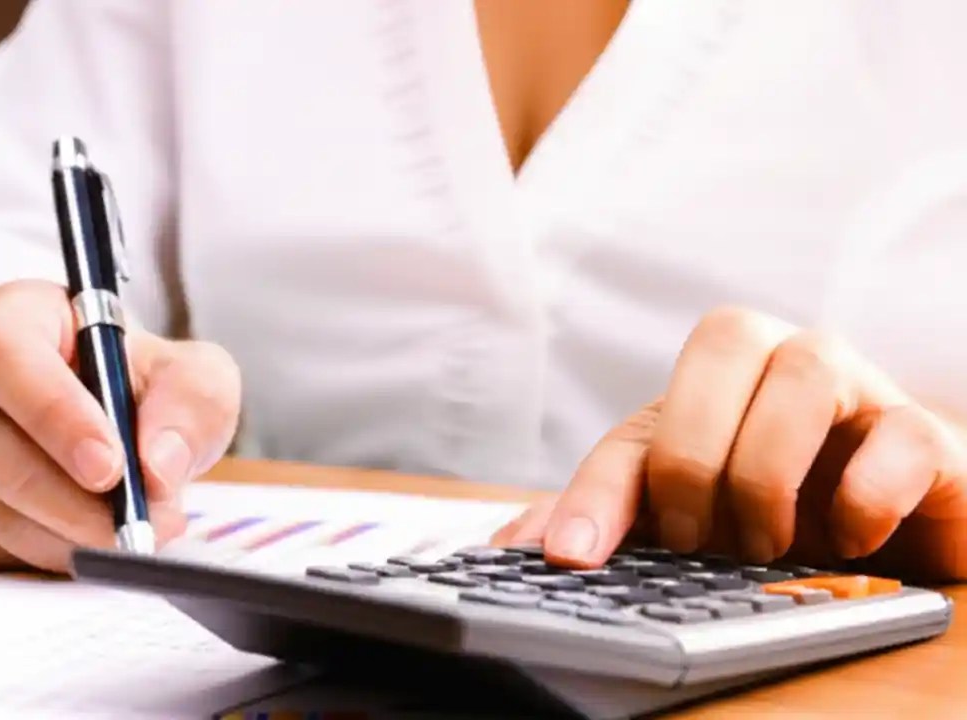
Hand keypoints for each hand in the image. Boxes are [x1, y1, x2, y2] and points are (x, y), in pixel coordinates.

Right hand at [0, 279, 239, 572]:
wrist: (108, 419)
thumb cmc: (143, 384)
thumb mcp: (193, 375)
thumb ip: (192, 405)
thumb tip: (159, 466)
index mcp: (13, 315)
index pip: (3, 354)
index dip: (53, 414)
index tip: (111, 467)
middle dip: (73, 501)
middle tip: (142, 523)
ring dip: (73, 534)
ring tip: (139, 528)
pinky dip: (52, 554)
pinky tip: (95, 539)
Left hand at [496, 307, 966, 580]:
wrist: (895, 525)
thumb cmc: (778, 506)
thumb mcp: (684, 515)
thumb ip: (608, 519)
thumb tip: (513, 546)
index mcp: (708, 384)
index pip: (638, 423)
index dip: (595, 492)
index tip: (569, 557)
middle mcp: (781, 363)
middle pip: (723, 341)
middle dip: (692, 457)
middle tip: (697, 540)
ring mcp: (861, 391)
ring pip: (808, 372)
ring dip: (770, 471)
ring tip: (769, 543)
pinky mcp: (928, 437)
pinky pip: (904, 435)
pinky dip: (864, 495)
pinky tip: (846, 538)